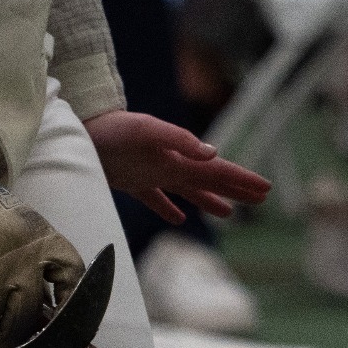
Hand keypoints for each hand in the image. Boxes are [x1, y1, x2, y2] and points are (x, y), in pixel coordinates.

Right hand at [0, 166, 86, 347]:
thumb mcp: (25, 228)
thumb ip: (38, 263)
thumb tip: (45, 308)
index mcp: (44, 244)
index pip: (71, 280)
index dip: (68, 305)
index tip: (56, 322)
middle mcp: (23, 264)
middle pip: (26, 316)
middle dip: (13, 332)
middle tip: (2, 335)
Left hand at [83, 110, 270, 224]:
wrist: (81, 129)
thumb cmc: (114, 128)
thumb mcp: (147, 130)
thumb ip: (179, 140)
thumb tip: (213, 152)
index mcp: (178, 155)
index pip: (217, 170)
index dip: (241, 179)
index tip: (265, 188)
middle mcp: (169, 164)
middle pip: (209, 180)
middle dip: (235, 189)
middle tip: (261, 198)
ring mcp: (151, 173)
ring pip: (188, 191)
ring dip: (209, 201)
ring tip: (229, 213)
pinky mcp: (131, 182)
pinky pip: (156, 200)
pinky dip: (169, 209)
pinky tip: (179, 218)